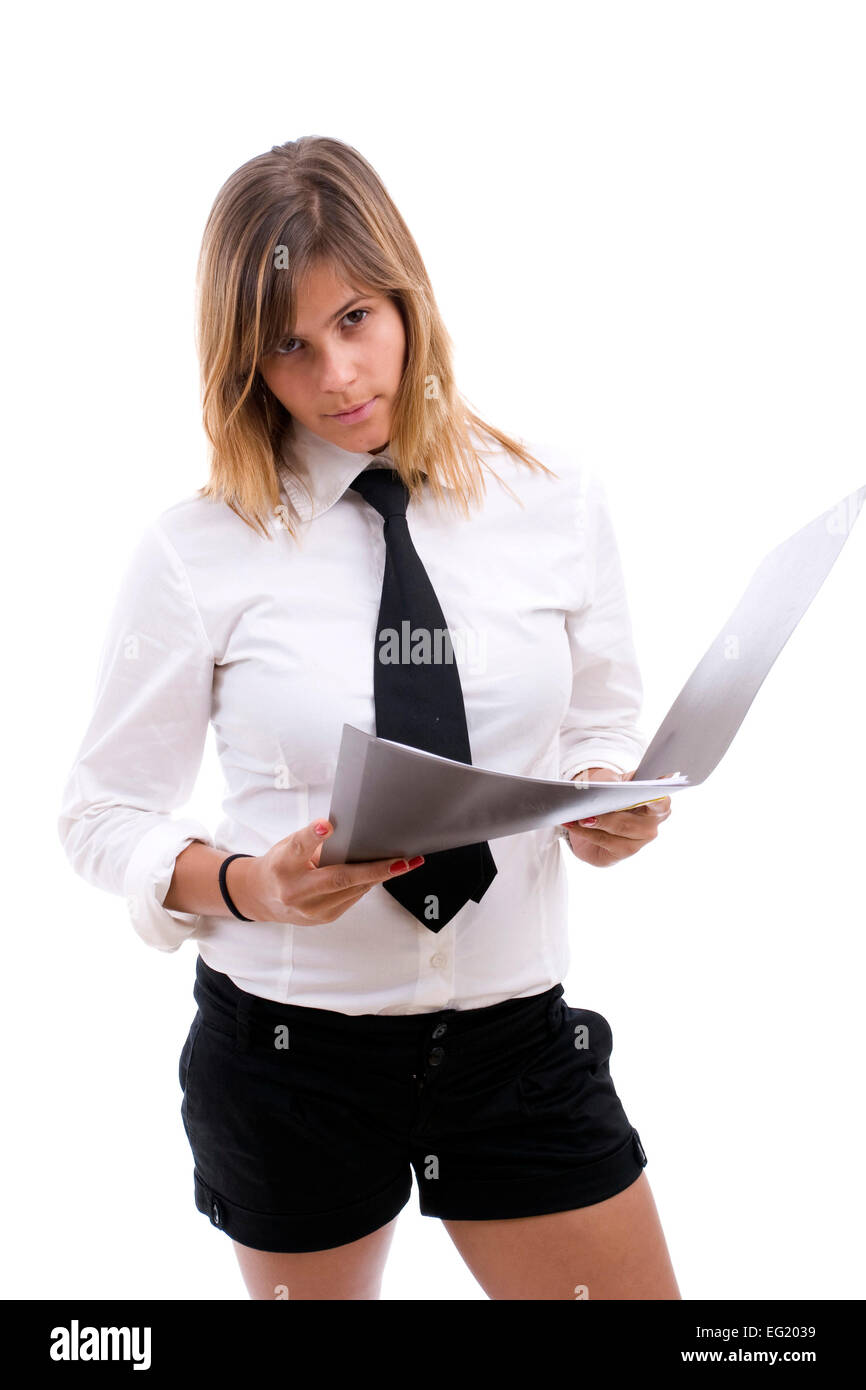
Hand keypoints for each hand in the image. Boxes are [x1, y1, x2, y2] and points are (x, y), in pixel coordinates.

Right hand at [226, 820, 424, 922]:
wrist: (263, 898)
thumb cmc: (280, 864)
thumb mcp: (288, 846)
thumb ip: (314, 841)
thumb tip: (353, 834)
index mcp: (282, 865)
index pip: (298, 847)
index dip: (312, 836)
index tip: (326, 826)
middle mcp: (296, 891)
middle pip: (338, 879)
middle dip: (375, 870)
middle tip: (403, 861)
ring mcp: (311, 910)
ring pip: (353, 890)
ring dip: (382, 876)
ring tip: (406, 862)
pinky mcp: (324, 918)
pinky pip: (353, 897)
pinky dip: (368, 883)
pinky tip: (384, 872)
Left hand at [560, 767, 673, 868]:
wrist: (595, 816)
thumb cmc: (610, 794)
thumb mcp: (612, 781)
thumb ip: (613, 783)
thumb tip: (606, 789)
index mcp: (657, 803)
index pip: (660, 800)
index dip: (652, 796)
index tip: (641, 792)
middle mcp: (652, 824)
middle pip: (635, 819)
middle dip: (612, 814)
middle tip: (593, 808)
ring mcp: (640, 841)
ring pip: (619, 830)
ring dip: (596, 822)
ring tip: (579, 816)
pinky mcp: (623, 852)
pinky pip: (604, 841)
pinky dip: (586, 832)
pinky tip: (573, 824)